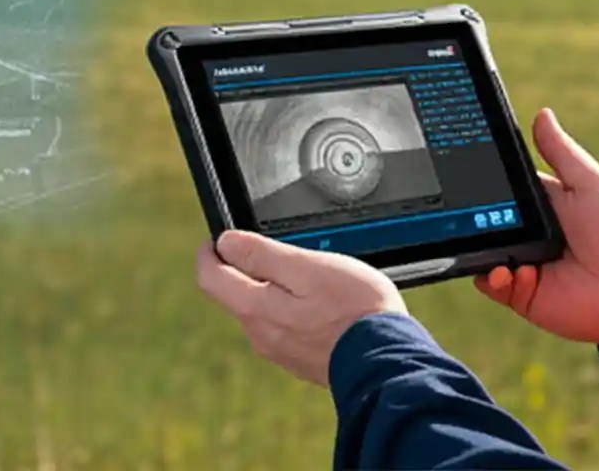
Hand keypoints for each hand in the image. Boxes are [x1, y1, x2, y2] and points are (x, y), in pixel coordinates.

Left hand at [196, 230, 406, 386]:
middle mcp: (261, 334)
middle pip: (236, 295)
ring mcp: (282, 351)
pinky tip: (322, 303)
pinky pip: (286, 328)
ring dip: (274, 289)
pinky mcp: (303, 360)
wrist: (388, 359)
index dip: (210, 252)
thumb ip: (263, 254)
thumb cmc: (354, 308)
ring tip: (309, 273)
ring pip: (263, 311)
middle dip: (245, 269)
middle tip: (272, 248)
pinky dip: (294, 309)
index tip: (218, 238)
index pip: (210, 278)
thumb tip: (225, 243)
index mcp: (255, 308)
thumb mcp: (308, 267)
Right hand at [475, 108, 598, 349]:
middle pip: (483, 216)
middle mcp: (524, 231)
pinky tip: (508, 270)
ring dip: (480, 246)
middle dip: (473, 213)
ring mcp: (518, 261)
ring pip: (480, 249)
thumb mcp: (591, 185)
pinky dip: (491, 276)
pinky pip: (489, 281)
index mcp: (539, 203)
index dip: (484, 177)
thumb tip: (542, 113)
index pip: (501, 185)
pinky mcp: (517, 291)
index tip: (464, 165)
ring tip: (496, 247)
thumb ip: (562, 153)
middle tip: (470, 210)